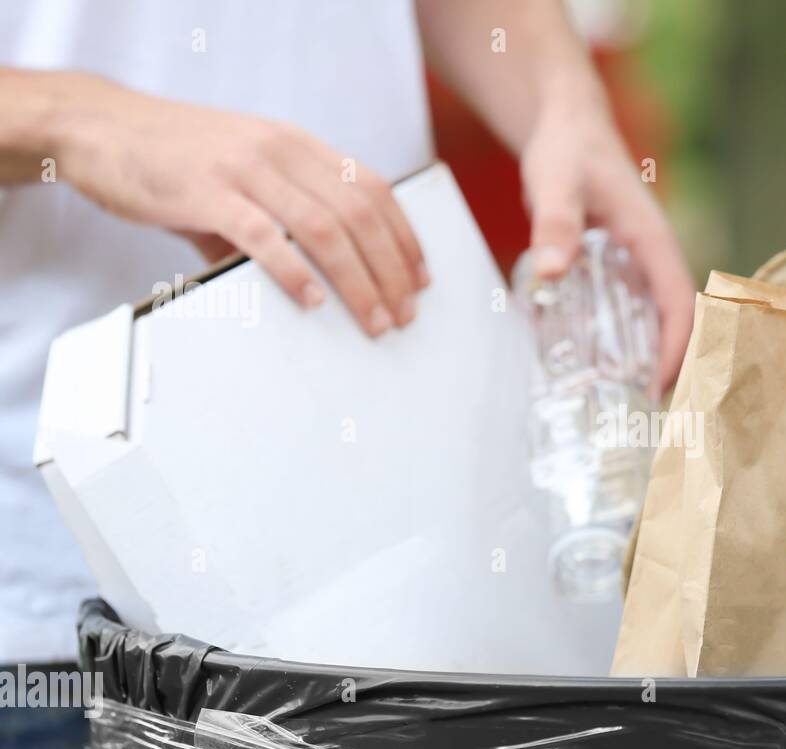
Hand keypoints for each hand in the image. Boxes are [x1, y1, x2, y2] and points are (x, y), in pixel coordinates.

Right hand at [54, 73, 426, 335]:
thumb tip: (312, 276)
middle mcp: (279, 151)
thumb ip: (281, 219)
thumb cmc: (175, 157)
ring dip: (358, 281)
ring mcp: (244, 169)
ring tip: (373, 319)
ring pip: (325, 229)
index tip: (420, 277)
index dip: (404, 236)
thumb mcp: (243, 177)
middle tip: (404, 313)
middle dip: (391, 270)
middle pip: (360, 215)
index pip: (372, 188)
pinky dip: (295, 272)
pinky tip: (314, 301)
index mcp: (296, 144)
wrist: (100, 126)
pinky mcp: (207, 193)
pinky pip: (264, 236)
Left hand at [520, 91, 693, 391]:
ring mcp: (639, 265)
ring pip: (656, 322)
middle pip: (677, 324)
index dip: (674, 350)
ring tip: (623, 406)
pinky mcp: (620, 269)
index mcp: (653, 241)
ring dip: (647, 362)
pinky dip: (624, 343)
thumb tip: (553, 273)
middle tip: (641, 416)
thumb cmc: (567, 148)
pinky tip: (597, 369)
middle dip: (668, 369)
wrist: (566, 124)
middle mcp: (654, 257)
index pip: (680, 305)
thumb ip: (555, 224)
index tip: (655, 387)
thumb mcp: (555, 182)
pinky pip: (632, 313)